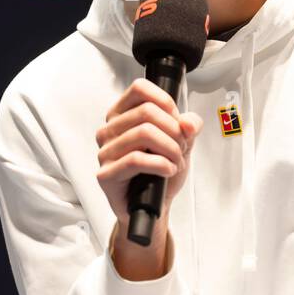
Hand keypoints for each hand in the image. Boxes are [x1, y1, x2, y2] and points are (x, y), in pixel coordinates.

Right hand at [96, 78, 203, 227]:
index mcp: (122, 115)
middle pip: (147, 112)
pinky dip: (161, 165)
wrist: (154, 205)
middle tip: (182, 149)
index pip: (140, 89)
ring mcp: (104, 152)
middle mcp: (109, 130)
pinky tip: (168, 171)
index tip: (178, 122)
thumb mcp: (182, 143)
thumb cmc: (161, 171)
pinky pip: (136, 159)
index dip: (166, 103)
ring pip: (144, 133)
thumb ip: (189, 127)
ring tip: (176, 162)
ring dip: (171, 149)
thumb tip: (188, 123)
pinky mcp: (106, 174)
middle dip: (174, 131)